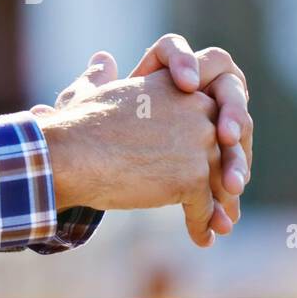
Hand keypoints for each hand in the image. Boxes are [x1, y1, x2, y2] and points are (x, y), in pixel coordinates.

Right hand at [33, 36, 252, 241]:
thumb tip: (102, 60)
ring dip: (219, 207)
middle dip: (224, 177)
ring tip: (217, 225)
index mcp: (175, 86)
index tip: (210, 162)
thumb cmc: (75, 124)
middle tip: (225, 204)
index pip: (210, 114)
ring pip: (221, 181)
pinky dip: (203, 225)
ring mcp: (198, 142)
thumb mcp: (91, 91)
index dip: (211, 141)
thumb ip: (103, 76)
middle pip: (223, 148)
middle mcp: (195, 108)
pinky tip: (201, 238)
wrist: (71, 153)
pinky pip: (206, 207)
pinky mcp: (193, 176)